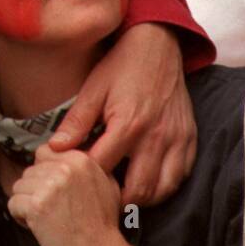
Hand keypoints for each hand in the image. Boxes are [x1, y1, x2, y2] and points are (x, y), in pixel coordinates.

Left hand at [8, 144, 123, 245]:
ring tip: (44, 219)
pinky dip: (20, 217)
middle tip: (50, 210)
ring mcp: (49, 186)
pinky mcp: (37, 205)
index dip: (43, 172)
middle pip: (29, 171)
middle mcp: (64, 168)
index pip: (43, 152)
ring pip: (19, 186)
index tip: (52, 190)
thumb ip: (85, 167)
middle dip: (35, 191)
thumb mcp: (106, 185)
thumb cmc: (103, 227)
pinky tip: (37, 227)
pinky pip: (13, 203)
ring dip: (27, 204)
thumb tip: (63, 156)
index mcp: (80, 159)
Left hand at [48, 24, 196, 204]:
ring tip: (123, 193)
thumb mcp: (93, 89)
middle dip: (116, 200)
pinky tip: (148, 182)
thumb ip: (76, 122)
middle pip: (137, 190)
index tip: (76, 181)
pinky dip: (164, 186)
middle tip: (102, 197)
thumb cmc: (122, 66)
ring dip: (142, 198)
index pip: (103, 169)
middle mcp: (156, 137)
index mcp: (128, 125)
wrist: (157, 45)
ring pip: (162, 190)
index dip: (86, 179)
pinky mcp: (190, 139)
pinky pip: (180, 177)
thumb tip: (55, 148)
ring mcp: (176, 140)